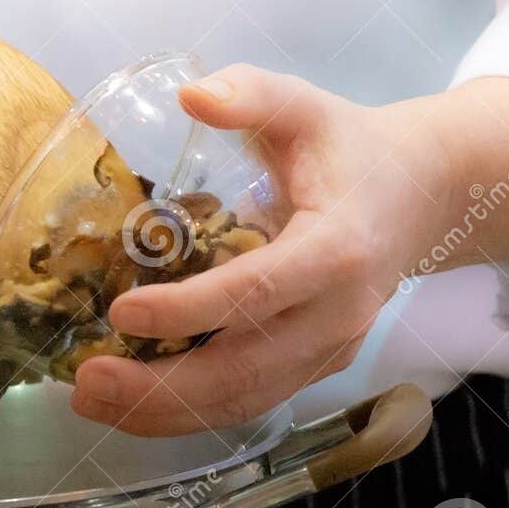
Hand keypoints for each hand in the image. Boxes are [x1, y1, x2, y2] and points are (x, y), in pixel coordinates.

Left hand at [69, 65, 508, 436]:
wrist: (421, 194)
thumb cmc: (350, 148)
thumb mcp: (305, 106)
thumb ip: (252, 93)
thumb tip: (190, 95)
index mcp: (337, 250)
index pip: (257, 292)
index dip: (188, 309)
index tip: (122, 312)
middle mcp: (339, 313)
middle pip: (245, 368)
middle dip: (162, 386)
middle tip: (87, 380)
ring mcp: (330, 349)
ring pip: (245, 398)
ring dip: (165, 412)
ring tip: (93, 400)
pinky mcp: (316, 367)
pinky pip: (251, 400)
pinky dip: (190, 413)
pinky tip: (132, 407)